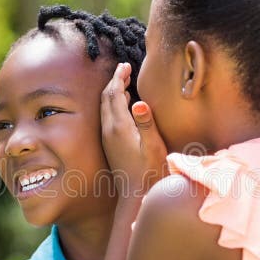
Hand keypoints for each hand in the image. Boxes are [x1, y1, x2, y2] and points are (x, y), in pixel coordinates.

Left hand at [100, 63, 167, 197]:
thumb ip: (146, 123)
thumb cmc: (150, 171)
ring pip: (105, 107)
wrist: (136, 194)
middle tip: (125, 69)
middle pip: (106, 97)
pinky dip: (113, 104)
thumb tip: (139, 102)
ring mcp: (107, 137)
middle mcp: (109, 130)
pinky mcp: (110, 144)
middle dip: (114, 81)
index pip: (113, 93)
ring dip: (113, 92)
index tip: (125, 65)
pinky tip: (124, 105)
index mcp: (119, 126)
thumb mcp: (153, 146)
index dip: (118, 77)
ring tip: (125, 82)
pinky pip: (108, 116)